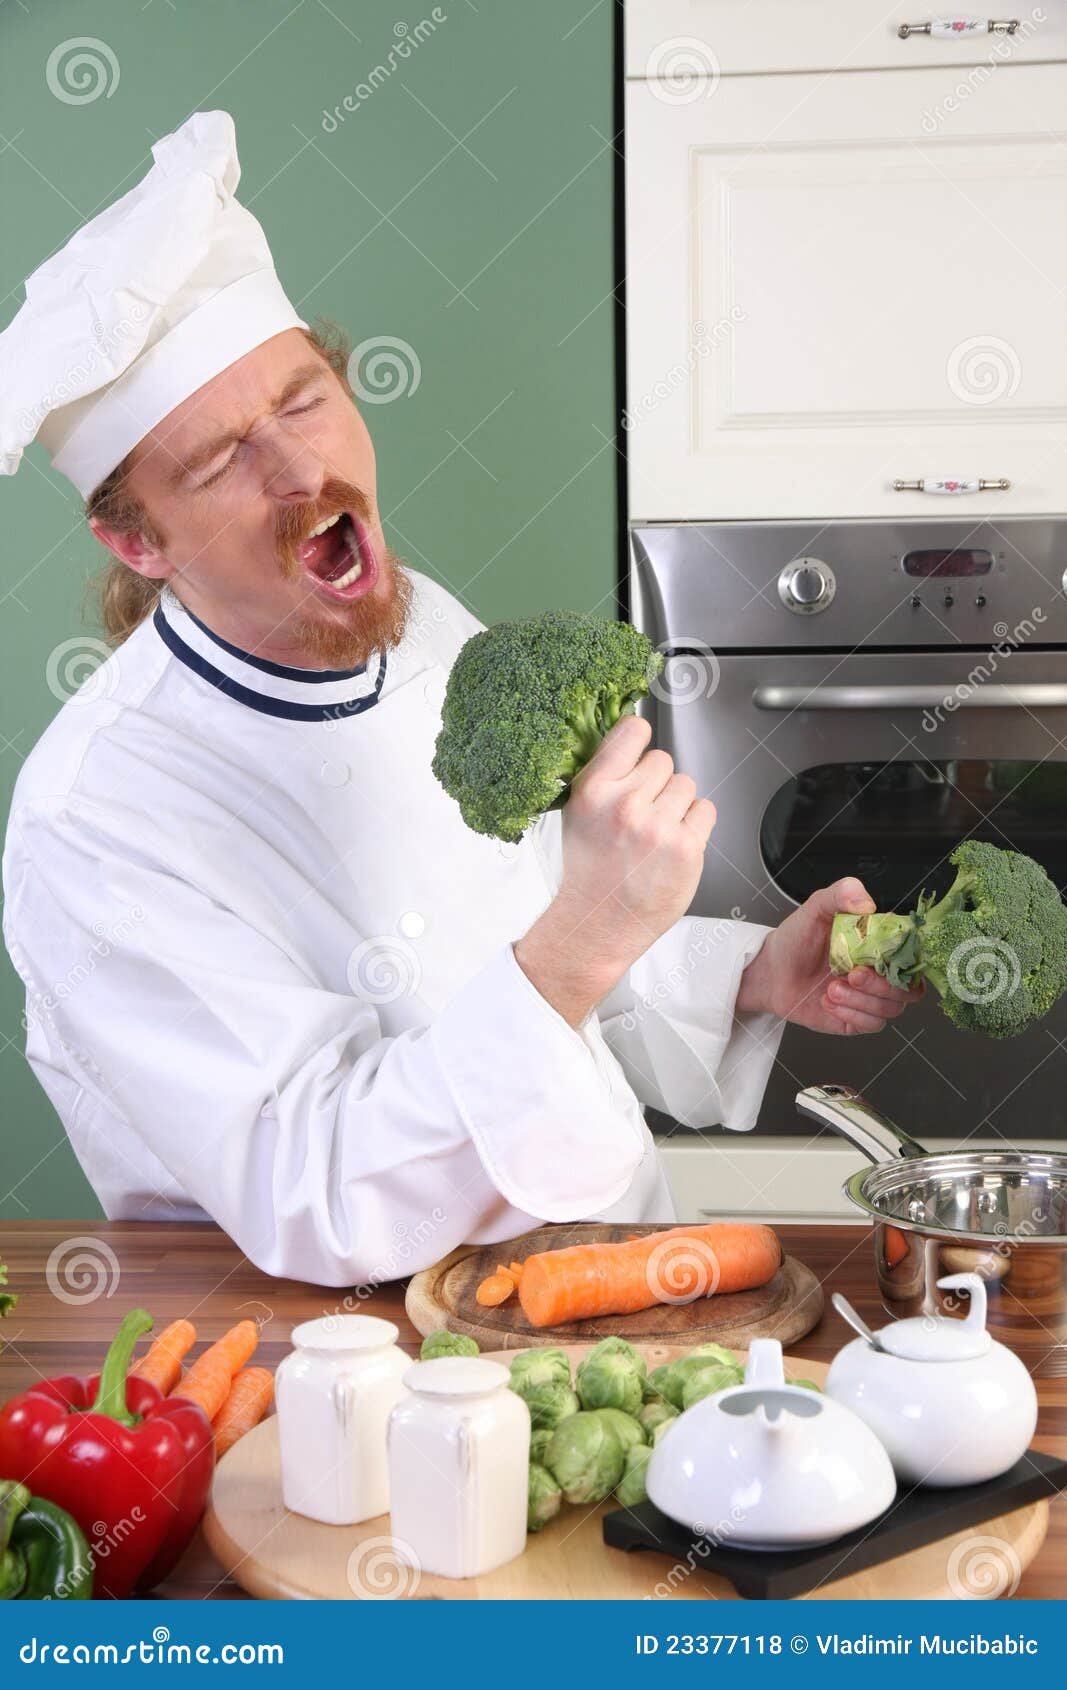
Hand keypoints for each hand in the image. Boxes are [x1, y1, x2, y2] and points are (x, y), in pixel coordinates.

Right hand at [514, 716, 715, 1025]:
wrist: (599, 922)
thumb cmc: (589, 871)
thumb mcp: (578, 814)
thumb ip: (604, 776)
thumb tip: (630, 738)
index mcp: (593, 790)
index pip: (633, 731)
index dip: (639, 742)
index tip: (639, 756)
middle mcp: (625, 805)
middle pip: (663, 760)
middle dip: (657, 783)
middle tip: (643, 813)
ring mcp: (658, 827)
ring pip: (687, 785)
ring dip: (677, 805)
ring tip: (656, 832)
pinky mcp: (686, 848)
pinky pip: (705, 810)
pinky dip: (695, 825)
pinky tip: (673, 844)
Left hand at [737, 877, 921, 1034]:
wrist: (770, 970)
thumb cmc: (796, 939)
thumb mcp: (816, 908)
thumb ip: (841, 893)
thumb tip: (867, 903)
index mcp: (880, 945)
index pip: (914, 955)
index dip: (907, 958)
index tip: (884, 955)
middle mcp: (880, 973)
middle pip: (910, 989)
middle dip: (883, 985)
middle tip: (853, 974)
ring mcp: (870, 998)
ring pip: (892, 1009)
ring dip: (862, 1001)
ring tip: (832, 989)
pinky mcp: (856, 1020)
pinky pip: (872, 1025)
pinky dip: (852, 1015)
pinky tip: (829, 1002)